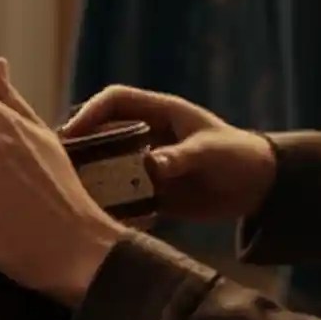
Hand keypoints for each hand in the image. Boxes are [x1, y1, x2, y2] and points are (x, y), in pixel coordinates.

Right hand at [60, 85, 276, 221]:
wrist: (260, 188)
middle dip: (80, 147)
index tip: (71, 132)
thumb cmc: (238, 155)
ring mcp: (146, 163)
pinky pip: (125, 196)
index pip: (114, 101)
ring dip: (93, 179)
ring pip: (108, 166)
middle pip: (102, 134)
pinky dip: (114, 206)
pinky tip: (105, 218)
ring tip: (74, 194)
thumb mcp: (210, 152)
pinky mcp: (152, 190)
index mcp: (158, 113)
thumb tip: (150, 166)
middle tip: (59, 166)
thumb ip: (180, 158)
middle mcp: (146, 136)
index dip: (90, 112)